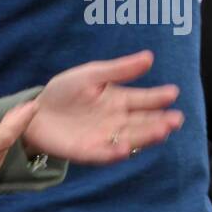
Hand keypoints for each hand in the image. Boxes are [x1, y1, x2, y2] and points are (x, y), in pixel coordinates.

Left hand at [22, 50, 182, 163]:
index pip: (144, 100)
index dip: (158, 98)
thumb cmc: (64, 91)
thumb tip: (149, 57)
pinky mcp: (89, 152)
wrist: (36, 112)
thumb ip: (119, 70)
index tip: (173, 92)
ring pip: (131, 138)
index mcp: (119, 100)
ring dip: (146, 136)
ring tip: (162, 131)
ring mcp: (105, 138)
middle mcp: (117, 121)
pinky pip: (105, 153)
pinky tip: (124, 147)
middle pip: (143, 122)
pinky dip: (115, 152)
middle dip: (160, 121)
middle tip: (176, 119)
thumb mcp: (91, 75)